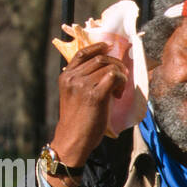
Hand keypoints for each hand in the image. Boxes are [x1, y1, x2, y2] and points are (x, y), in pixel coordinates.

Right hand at [49, 41, 129, 169]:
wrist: (73, 139)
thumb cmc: (77, 121)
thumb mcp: (75, 96)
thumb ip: (84, 82)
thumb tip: (106, 70)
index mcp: (66, 76)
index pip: (82, 54)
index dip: (97, 48)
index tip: (109, 47)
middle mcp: (73, 78)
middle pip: (100, 59)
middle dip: (115, 65)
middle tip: (121, 79)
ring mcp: (82, 85)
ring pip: (108, 67)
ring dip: (119, 76)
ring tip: (118, 92)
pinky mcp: (94, 95)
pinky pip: (113, 77)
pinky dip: (120, 82)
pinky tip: (118, 94)